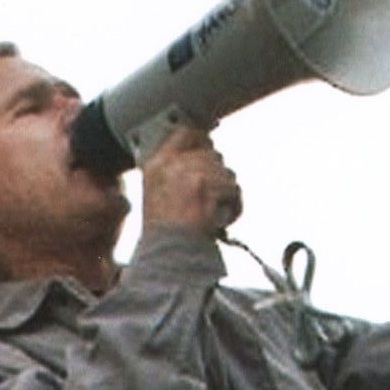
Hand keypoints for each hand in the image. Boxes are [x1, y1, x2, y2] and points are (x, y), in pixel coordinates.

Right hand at [137, 125, 242, 240]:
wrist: (169, 255)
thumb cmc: (166, 237)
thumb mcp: (158, 198)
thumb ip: (175, 175)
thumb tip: (203, 164)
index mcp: (156, 165)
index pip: (185, 134)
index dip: (203, 139)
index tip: (211, 146)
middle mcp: (171, 163)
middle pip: (213, 155)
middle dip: (218, 177)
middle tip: (213, 200)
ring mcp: (188, 172)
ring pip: (227, 173)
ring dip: (226, 194)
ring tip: (215, 214)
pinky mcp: (206, 184)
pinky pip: (234, 190)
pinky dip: (234, 207)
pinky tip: (221, 221)